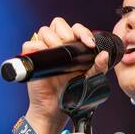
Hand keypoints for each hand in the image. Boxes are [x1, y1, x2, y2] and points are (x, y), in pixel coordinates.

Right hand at [20, 17, 111, 133]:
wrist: (56, 109)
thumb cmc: (71, 94)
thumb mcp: (89, 79)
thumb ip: (99, 67)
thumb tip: (104, 54)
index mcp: (71, 47)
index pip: (74, 27)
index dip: (82, 31)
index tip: (89, 44)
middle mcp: (56, 45)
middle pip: (58, 23)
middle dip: (67, 34)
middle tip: (72, 50)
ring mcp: (43, 51)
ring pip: (44, 31)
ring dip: (53, 40)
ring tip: (60, 57)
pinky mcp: (32, 59)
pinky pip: (30, 44)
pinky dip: (37, 47)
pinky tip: (47, 58)